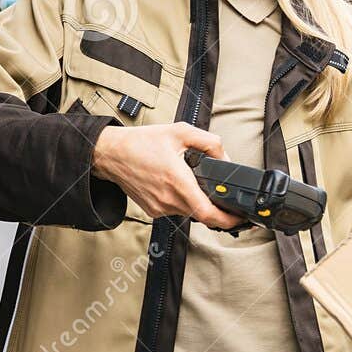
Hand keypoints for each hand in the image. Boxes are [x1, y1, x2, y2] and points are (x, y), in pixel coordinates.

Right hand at [91, 122, 244, 230]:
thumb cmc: (140, 143)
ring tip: (187, 179)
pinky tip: (173, 183)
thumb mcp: (180, 132)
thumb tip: (225, 158)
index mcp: (177, 181)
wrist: (111, 154)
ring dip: (195, 199)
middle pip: (201, 212)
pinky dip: (180, 199)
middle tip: (220, 194)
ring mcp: (159, 207)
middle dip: (214, 204)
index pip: (209, 213)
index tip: (240, 218)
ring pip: (188, 210)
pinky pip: (175, 209)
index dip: (229, 220)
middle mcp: (168, 199)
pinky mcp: (152, 210)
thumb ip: (209, 142)